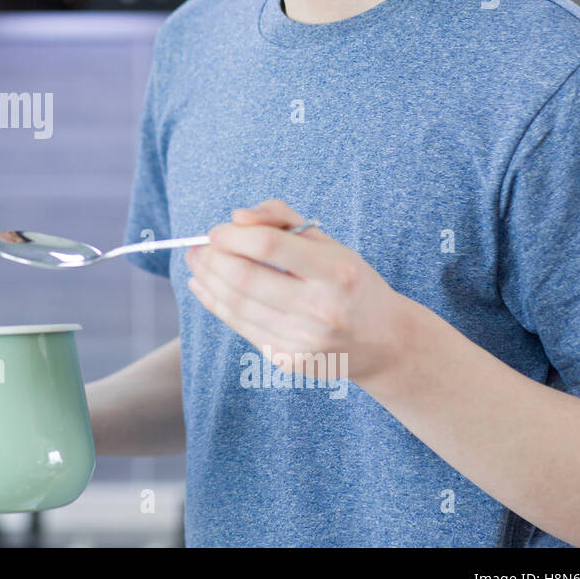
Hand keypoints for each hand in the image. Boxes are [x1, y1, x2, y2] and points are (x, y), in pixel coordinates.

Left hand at [183, 200, 410, 386]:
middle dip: (210, 259)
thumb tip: (236, 218)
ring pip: (236, 306)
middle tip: (195, 247)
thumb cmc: (350, 282)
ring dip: (206, 281)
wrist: (384, 342)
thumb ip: (281, 219)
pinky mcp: (290, 361)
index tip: (217, 231)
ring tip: (196, 264)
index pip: (268, 245)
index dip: (232, 235)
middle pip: (244, 278)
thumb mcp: (329, 242)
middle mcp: (321, 308)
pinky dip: (217, 305)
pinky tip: (205, 288)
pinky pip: (242, 328)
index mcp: (335, 271)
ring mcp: (304, 340)